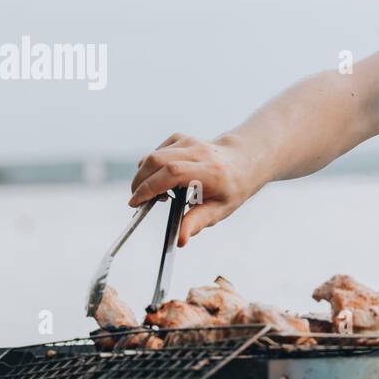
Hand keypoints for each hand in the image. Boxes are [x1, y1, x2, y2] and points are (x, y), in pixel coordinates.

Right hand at [129, 133, 262, 246]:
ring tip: (158, 195)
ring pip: (153, 156)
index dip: (149, 187)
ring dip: (144, 176)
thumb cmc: (231, 188)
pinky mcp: (180, 138)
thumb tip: (179, 240)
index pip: (172, 173)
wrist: (242, 161)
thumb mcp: (219, 210)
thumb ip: (197, 222)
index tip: (136, 203)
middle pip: (157, 160)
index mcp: (210, 171)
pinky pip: (156, 152)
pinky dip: (151, 168)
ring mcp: (189, 142)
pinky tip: (161, 180)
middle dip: (140, 182)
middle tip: (138, 202)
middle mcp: (198, 152)